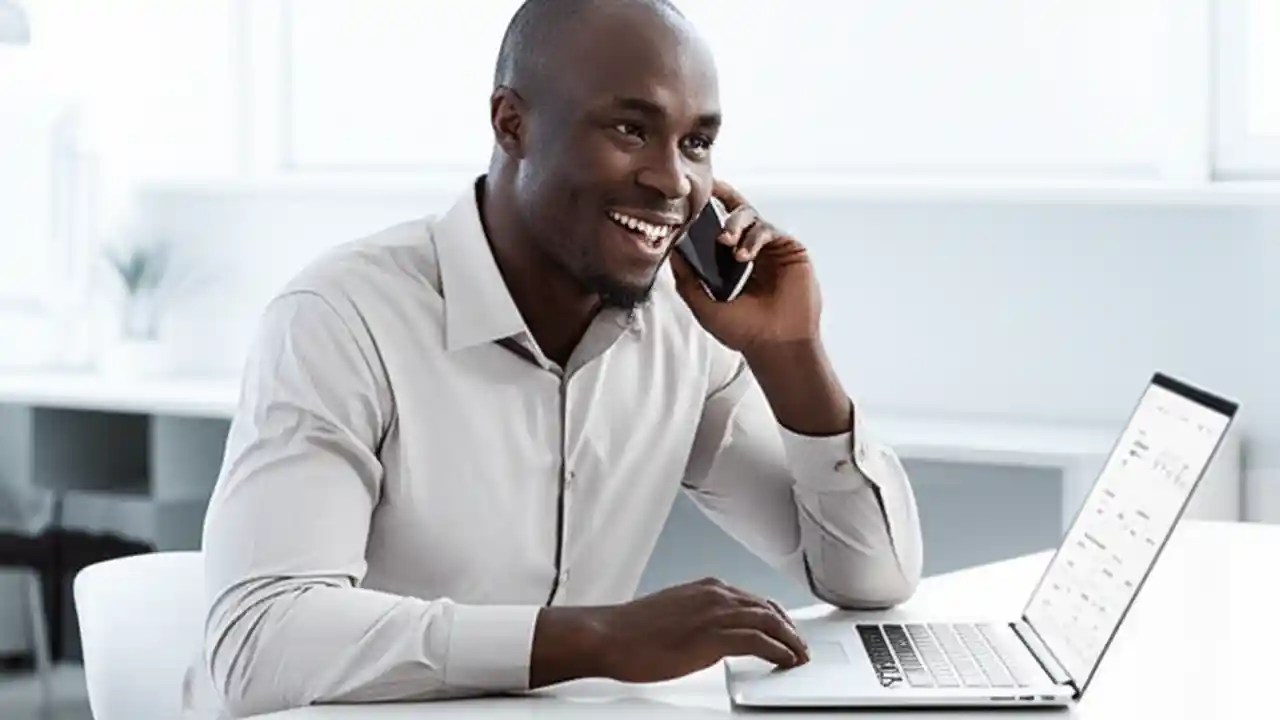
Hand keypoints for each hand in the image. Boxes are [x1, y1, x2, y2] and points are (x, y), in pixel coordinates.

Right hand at [596, 577, 809, 682]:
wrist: (609, 636)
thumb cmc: (632, 630)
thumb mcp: (672, 613)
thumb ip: (697, 617)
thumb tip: (710, 633)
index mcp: (706, 588)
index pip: (754, 599)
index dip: (776, 616)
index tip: (786, 630)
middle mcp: (716, 595)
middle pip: (768, 608)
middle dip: (789, 628)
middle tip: (800, 646)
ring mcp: (715, 614)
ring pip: (769, 621)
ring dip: (790, 640)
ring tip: (799, 656)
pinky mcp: (712, 637)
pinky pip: (758, 641)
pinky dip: (777, 650)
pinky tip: (784, 661)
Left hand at [669, 179, 821, 354]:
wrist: (774, 345)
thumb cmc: (743, 331)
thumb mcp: (703, 305)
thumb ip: (686, 279)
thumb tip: (671, 252)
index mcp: (734, 262)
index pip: (722, 228)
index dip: (712, 208)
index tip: (698, 192)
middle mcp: (755, 251)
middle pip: (737, 215)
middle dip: (722, 215)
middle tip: (713, 232)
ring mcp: (773, 249)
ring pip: (752, 217)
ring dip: (735, 226)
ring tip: (725, 243)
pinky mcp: (790, 250)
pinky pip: (768, 230)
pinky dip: (753, 238)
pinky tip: (744, 256)